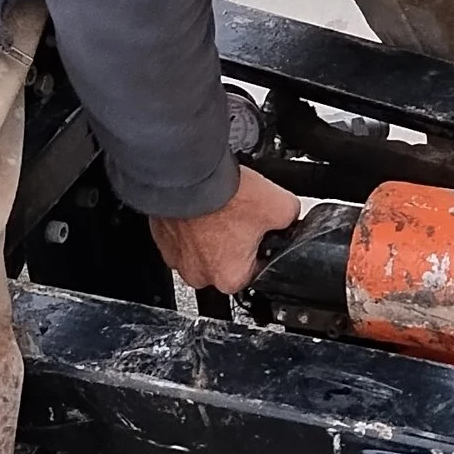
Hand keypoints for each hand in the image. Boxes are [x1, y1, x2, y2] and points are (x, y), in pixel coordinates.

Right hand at [149, 165, 299, 295]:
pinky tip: (201, 207)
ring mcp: (176, 258)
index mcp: (231, 278)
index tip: (259, 230)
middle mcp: (200, 275)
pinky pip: (182, 235)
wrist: (188, 175)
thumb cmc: (226, 196)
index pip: (256, 270)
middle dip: (235, 241)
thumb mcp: (281, 206)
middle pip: (227, 261)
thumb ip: (290, 219)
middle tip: (239, 215)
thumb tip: (291, 218)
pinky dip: (191, 223)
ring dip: (211, 233)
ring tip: (220, 210)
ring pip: (202, 249)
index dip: (262, 247)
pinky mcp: (161, 238)